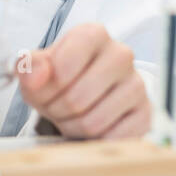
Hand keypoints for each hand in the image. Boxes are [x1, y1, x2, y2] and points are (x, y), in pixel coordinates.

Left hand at [19, 23, 151, 138]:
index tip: (41, 90)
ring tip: (71, 117)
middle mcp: (121, 54)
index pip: (64, 65)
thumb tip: (35, 74)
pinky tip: (93, 128)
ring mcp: (137, 84)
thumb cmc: (62, 78)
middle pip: (77, 98)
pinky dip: (95, 141)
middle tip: (55, 107)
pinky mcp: (145, 113)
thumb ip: (30, 67)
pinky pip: (113, 139)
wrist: (87, 95)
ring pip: (93, 122)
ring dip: (73, 128)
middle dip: (58, 111)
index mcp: (93, 34)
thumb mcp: (37, 70)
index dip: (46, 87)